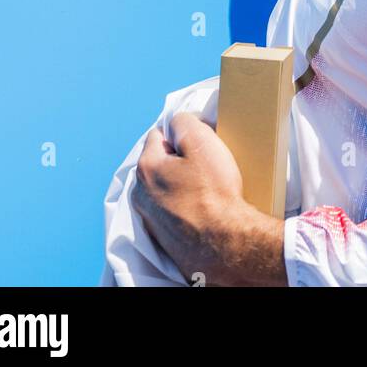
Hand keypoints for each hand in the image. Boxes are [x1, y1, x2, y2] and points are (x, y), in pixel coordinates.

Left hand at [132, 112, 285, 285]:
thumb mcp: (201, 141)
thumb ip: (183, 122)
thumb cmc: (214, 192)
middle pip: (160, 162)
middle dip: (179, 160)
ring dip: (180, 184)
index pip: (159, 134)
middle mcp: (141, 194)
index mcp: (146, 167)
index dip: (181, 135)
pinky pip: (170, 211)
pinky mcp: (162, 238)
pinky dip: (183, 207)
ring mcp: (150, 219)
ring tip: (206, 190)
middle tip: (205, 166)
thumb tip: (177, 123)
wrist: (225, 244)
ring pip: (164, 187)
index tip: (200, 144)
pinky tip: (202, 209)